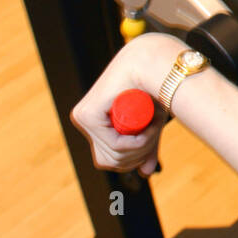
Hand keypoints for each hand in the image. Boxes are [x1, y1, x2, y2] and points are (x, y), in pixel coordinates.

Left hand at [70, 33, 180, 175]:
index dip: (132, 159)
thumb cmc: (152, 89)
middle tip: (154, 134)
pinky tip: (147, 129)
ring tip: (153, 128)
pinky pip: (115, 145)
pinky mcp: (87, 115)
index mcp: (94, 124)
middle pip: (108, 162)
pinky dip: (136, 143)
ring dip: (140, 148)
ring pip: (113, 156)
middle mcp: (84, 121)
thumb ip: (145, 149)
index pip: (108, 159)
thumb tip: (145, 174)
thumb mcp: (149, 128)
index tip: (151, 143)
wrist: (153, 63)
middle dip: (136, 156)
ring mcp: (83, 118)